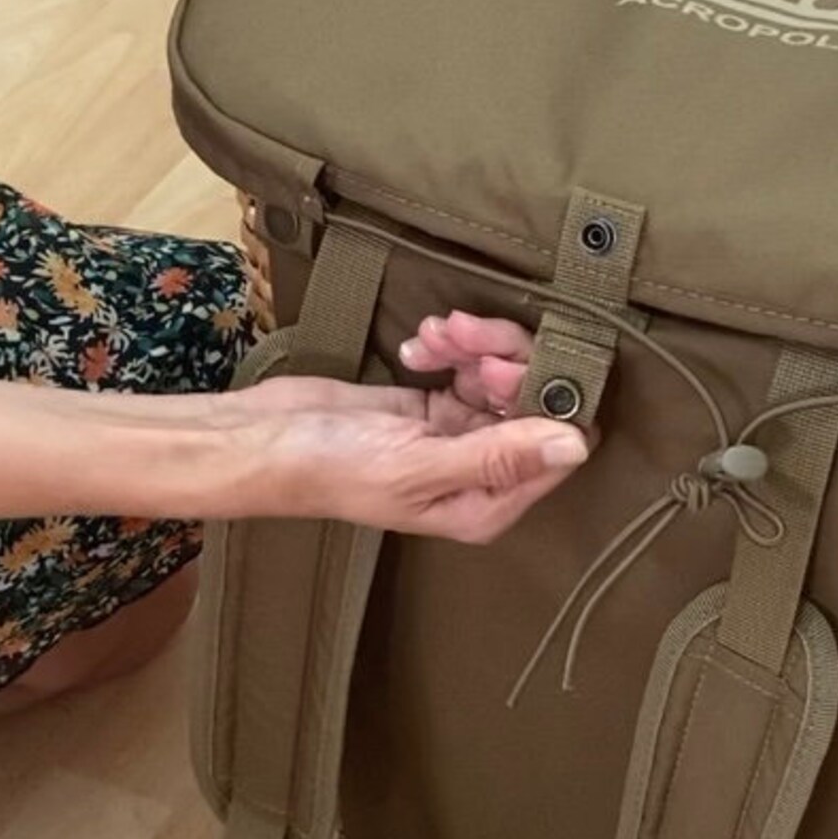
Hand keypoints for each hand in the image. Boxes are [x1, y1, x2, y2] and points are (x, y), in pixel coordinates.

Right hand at [204, 311, 591, 542]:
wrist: (263, 441)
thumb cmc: (329, 468)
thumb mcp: (416, 464)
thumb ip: (497, 456)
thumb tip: (574, 446)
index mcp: (487, 504)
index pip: (558, 451)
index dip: (542, 402)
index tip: (496, 373)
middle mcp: (483, 474)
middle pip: (536, 403)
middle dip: (505, 359)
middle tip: (462, 339)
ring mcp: (460, 437)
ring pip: (504, 376)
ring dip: (475, 344)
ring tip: (434, 334)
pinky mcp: (435, 404)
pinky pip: (468, 365)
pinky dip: (450, 347)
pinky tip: (418, 346)